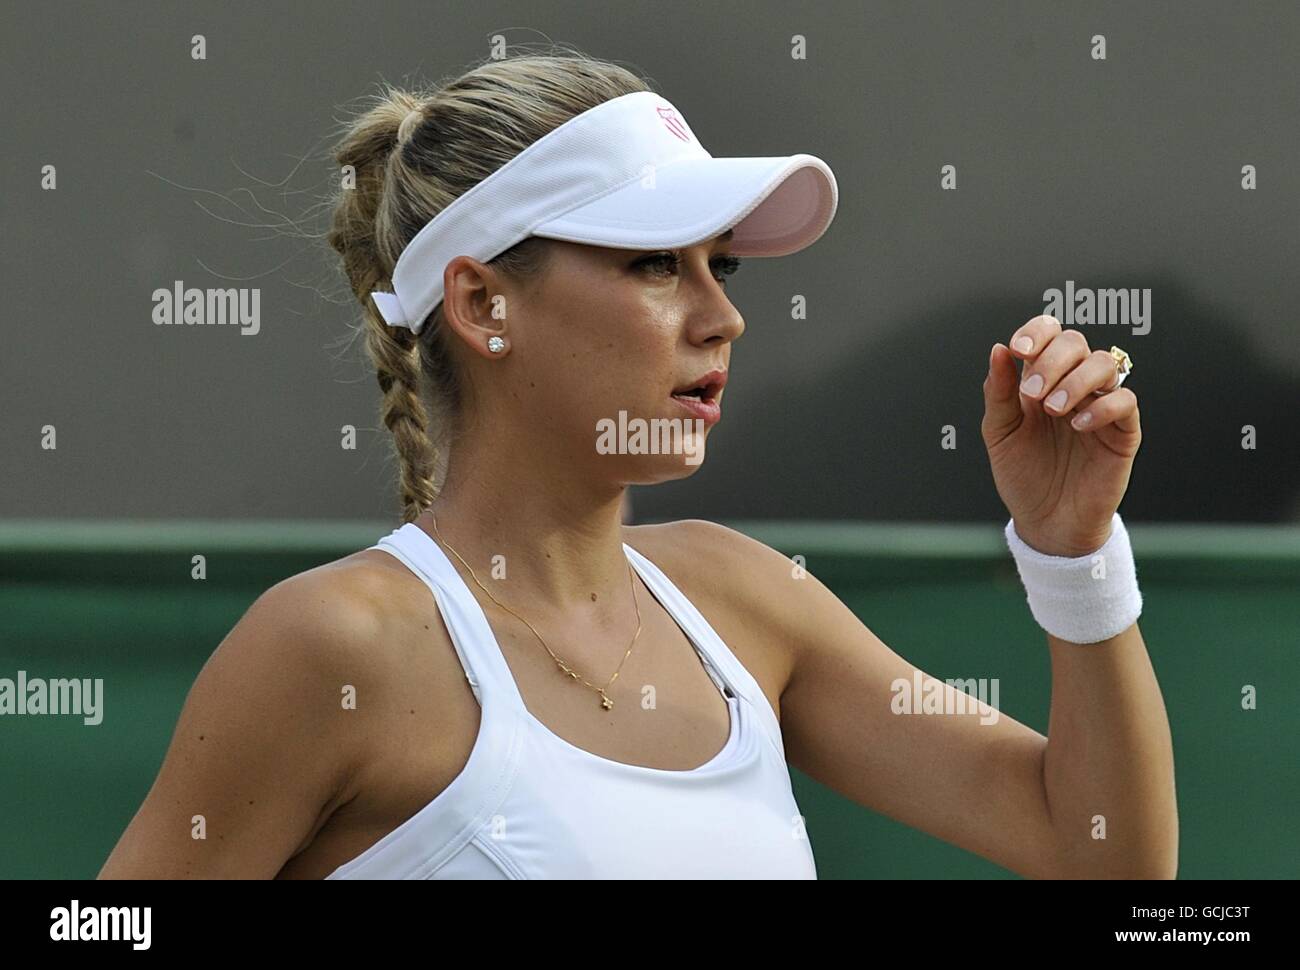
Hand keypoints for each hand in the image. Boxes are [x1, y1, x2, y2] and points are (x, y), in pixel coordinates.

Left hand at [981, 315, 1141, 556]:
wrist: (1045, 521)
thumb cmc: (1023, 475)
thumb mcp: (1000, 433)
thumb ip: (998, 393)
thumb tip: (998, 350)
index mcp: (1043, 379)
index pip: (1049, 335)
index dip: (1037, 331)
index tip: (1018, 349)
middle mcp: (1074, 385)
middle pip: (1076, 343)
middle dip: (1052, 361)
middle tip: (1031, 395)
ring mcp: (1101, 405)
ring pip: (1104, 364)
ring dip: (1075, 380)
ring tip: (1052, 410)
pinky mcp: (1123, 432)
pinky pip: (1125, 401)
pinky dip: (1102, 406)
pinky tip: (1078, 425)